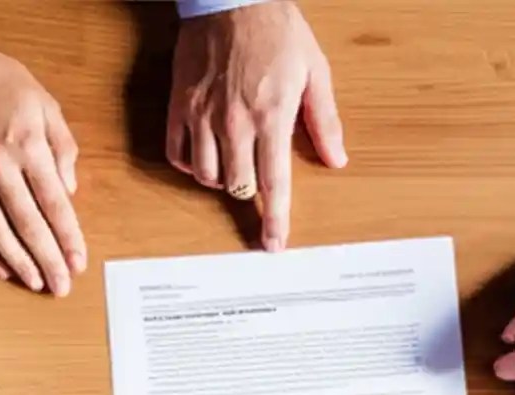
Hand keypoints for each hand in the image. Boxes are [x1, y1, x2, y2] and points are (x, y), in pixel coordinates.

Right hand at [0, 43, 82, 294]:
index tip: (79, 262)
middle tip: (61, 287)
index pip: (54, 204)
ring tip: (35, 284)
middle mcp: (1, 167)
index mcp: (29, 148)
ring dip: (18, 261)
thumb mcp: (47, 105)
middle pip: (29, 224)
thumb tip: (69, 191)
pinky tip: (1, 267)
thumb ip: (63, 148)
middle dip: (47, 259)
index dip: (68, 237)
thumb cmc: (3, 83)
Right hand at [167, 1, 346, 250]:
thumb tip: (336, 160)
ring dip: (222, 178)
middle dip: (251, 191)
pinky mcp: (179, 104)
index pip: (274, 183)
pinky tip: (204, 153)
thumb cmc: (276, 30)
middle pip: (239, 186)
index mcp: (271, 116)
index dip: (276, 220)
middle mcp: (234, 121)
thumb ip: (325, 121)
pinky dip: (191, 163)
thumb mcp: (314, 71)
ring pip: (206, 175)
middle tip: (257, 175)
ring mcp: (202, 114)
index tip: (273, 244)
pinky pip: (177, 153)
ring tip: (233, 162)